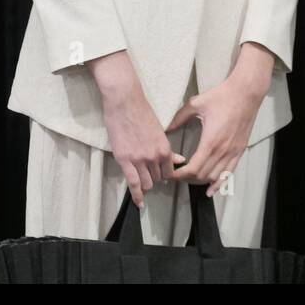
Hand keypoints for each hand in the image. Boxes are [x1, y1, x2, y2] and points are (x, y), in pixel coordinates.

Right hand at [90, 51, 183, 208]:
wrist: (124, 101)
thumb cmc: (140, 111)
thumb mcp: (159, 130)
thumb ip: (167, 148)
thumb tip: (180, 159)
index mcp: (165, 147)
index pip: (169, 171)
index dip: (164, 175)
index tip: (160, 176)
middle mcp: (155, 156)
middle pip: (158, 179)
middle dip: (153, 178)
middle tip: (146, 174)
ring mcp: (140, 159)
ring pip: (147, 183)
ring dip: (144, 183)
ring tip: (139, 180)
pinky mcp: (125, 160)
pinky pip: (133, 184)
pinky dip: (137, 196)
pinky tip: (139, 204)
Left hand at [167, 48, 270, 196]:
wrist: (245, 93)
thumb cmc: (220, 97)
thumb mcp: (195, 104)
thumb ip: (179, 118)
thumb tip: (165, 128)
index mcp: (211, 141)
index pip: (193, 168)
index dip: (180, 175)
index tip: (170, 174)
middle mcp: (223, 151)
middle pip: (202, 176)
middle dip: (187, 179)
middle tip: (176, 175)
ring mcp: (233, 152)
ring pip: (215, 177)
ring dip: (201, 181)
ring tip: (189, 178)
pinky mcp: (240, 151)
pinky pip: (229, 173)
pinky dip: (219, 183)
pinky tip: (211, 190)